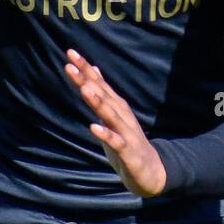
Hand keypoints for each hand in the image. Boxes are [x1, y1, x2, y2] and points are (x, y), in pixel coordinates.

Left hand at [62, 48, 166, 197]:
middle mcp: (122, 115)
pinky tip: (93, 127)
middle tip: (70, 63)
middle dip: (87, 79)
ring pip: (110, 115)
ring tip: (84, 88)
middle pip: (103, 94)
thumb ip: (102, 94)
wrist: (153, 171)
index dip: (85, 69)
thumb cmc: (128, 142)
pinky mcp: (128, 151)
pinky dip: (105, 134)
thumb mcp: (113, 115)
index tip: (71, 52)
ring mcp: (126, 133)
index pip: (99, 84)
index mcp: (117, 107)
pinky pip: (116, 142)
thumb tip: (92, 70)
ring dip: (98, 102)